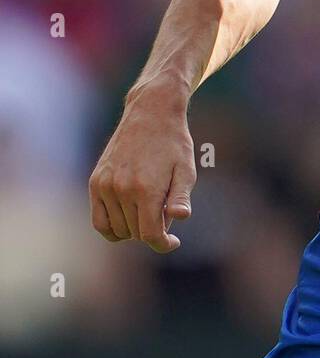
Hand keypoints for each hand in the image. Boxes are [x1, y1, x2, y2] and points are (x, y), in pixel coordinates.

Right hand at [88, 78, 196, 252]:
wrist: (150, 113)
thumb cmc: (174, 143)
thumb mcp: (186, 169)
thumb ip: (181, 197)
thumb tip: (179, 218)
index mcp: (146, 188)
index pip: (150, 234)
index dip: (163, 244)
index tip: (173, 242)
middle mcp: (122, 189)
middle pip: (135, 233)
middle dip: (153, 230)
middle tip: (165, 211)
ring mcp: (105, 186)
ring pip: (118, 229)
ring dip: (134, 228)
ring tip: (149, 208)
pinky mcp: (95, 182)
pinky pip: (99, 220)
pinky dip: (112, 228)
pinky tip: (127, 220)